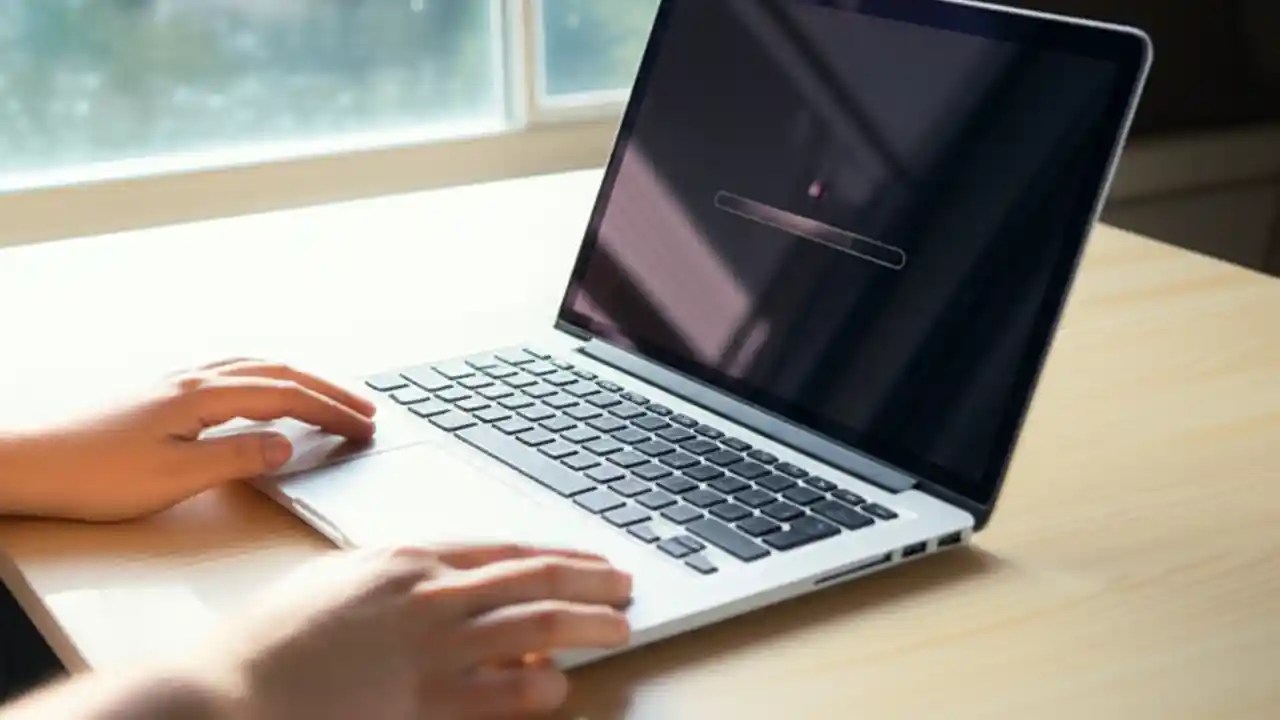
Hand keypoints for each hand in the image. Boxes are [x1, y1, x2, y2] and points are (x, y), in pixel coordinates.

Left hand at [0, 359, 376, 521]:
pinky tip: (263, 392)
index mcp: (202, 397)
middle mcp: (193, 381)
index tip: (365, 428)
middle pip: (278, 374)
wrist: (24, 462)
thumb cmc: (91, 475)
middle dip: (328, 391)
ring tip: (328, 397)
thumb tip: (285, 446)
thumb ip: (236, 459)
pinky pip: (232, 373)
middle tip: (366, 411)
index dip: (331, 412)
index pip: (285, 397)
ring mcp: (175, 384)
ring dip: (299, 380)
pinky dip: (266, 379)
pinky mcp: (161, 396)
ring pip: (255, 368)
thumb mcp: (173, 477)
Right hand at [200, 544, 631, 719]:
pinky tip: (560, 684)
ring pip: (539, 625)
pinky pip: (508, 690)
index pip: (505, 549)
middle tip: (625, 585)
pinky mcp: (429, 702)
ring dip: (589, 624)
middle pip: (536, 577)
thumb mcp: (337, 583)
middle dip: (591, 579)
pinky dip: (542, 684)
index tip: (588, 559)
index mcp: (406, 558)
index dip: (557, 553)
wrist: (227, 697)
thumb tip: (443, 586)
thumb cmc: (270, 643)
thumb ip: (395, 581)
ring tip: (620, 628)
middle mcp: (430, 594)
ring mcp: (434, 648)